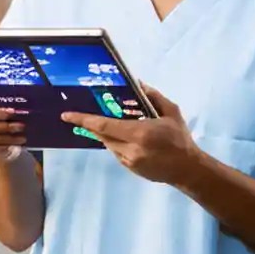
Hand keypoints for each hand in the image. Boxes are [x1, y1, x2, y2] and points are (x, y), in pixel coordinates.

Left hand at [60, 83, 200, 185]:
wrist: (187, 170)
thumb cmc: (180, 138)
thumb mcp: (171, 112)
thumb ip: (153, 97)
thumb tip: (138, 83)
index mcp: (139, 133)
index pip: (104, 125)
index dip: (84, 119)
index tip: (67, 115)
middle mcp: (130, 149)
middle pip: (101, 135)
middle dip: (90, 125)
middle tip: (78, 116)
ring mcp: (129, 161)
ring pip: (108, 144)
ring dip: (104, 133)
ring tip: (103, 123)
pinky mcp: (130, 169)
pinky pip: (116, 152)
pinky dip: (115, 142)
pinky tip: (122, 136)